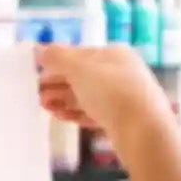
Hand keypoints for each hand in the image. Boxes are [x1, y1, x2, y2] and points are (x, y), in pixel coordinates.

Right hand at [36, 44, 178, 161]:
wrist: (144, 132)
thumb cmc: (112, 92)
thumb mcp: (79, 68)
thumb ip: (56, 57)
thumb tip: (37, 48)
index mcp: (114, 55)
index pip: (79, 54)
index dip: (55, 63)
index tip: (35, 73)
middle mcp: (121, 73)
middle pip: (82, 76)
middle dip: (57, 84)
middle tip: (35, 93)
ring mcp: (123, 98)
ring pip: (87, 96)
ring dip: (63, 100)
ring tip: (44, 106)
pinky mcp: (123, 121)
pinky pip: (94, 113)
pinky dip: (76, 113)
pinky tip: (61, 117)